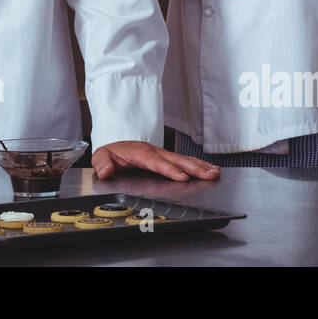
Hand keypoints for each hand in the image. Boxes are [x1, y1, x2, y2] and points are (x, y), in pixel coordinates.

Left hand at [91, 140, 219, 181]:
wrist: (115, 141)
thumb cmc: (112, 152)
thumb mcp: (102, 156)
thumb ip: (103, 164)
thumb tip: (106, 171)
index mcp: (139, 153)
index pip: (156, 162)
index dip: (170, 170)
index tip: (182, 177)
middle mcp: (154, 151)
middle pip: (176, 160)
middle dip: (193, 168)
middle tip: (209, 175)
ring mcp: (162, 153)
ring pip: (183, 159)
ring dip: (200, 166)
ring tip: (215, 172)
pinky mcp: (167, 156)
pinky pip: (184, 159)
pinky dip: (198, 163)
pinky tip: (210, 169)